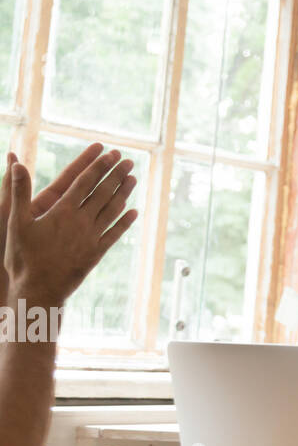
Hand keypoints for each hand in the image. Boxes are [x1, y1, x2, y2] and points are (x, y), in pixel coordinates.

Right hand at [2, 150, 137, 306]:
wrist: (38, 290)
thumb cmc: (22, 257)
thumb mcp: (15, 222)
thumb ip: (18, 192)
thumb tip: (16, 163)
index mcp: (62, 211)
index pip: (84, 182)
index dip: (98, 167)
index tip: (110, 154)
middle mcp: (81, 221)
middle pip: (103, 193)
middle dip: (116, 175)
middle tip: (129, 160)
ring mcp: (91, 237)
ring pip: (112, 210)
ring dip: (124, 193)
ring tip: (133, 178)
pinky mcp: (96, 253)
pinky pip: (114, 233)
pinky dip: (125, 221)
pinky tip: (134, 212)